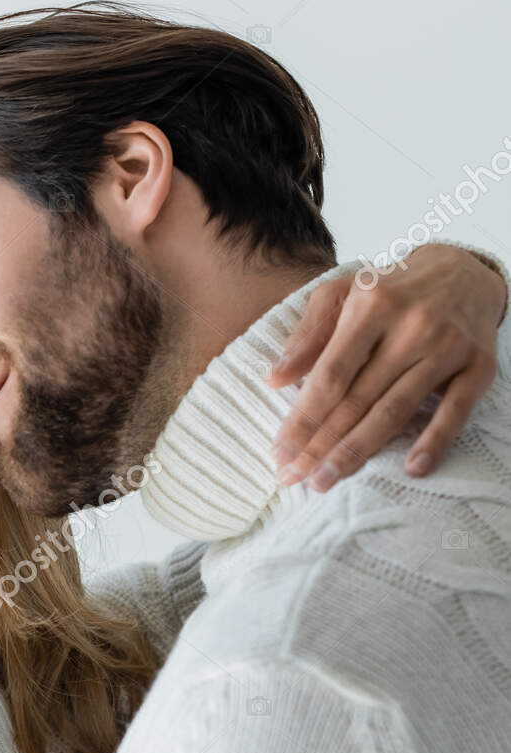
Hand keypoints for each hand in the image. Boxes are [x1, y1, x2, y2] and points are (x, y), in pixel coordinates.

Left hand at [268, 244, 505, 491]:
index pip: (331, 374)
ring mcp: (448, 347)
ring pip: (396, 410)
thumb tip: (274, 379)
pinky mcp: (479, 367)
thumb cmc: (391, 290)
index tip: (280, 452)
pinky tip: (412, 469)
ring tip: (327, 481)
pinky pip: (455, 411)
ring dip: (359, 451)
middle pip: (358, 398)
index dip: (303, 417)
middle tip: (294, 477)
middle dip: (321, 443)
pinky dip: (435, 442)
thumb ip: (308, 334)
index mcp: (373, 305)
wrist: (464, 271)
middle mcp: (412, 326)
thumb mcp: (343, 293)